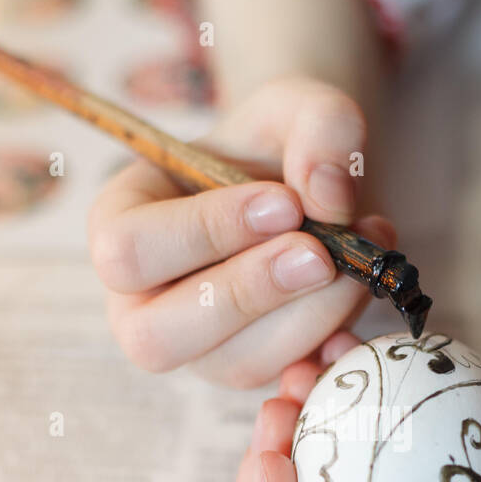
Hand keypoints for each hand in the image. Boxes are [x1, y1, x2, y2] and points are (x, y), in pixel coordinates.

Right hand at [88, 77, 394, 388]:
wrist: (312, 188)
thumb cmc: (278, 145)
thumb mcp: (299, 105)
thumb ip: (320, 126)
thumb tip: (328, 196)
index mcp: (119, 224)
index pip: (130, 250)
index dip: (206, 232)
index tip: (285, 203)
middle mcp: (141, 302)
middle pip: (157, 336)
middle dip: (248, 293)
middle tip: (321, 254)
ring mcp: (196, 349)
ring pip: (234, 364)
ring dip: (306, 317)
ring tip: (356, 260)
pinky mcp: (251, 370)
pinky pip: (285, 376)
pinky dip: (332, 340)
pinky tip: (361, 295)